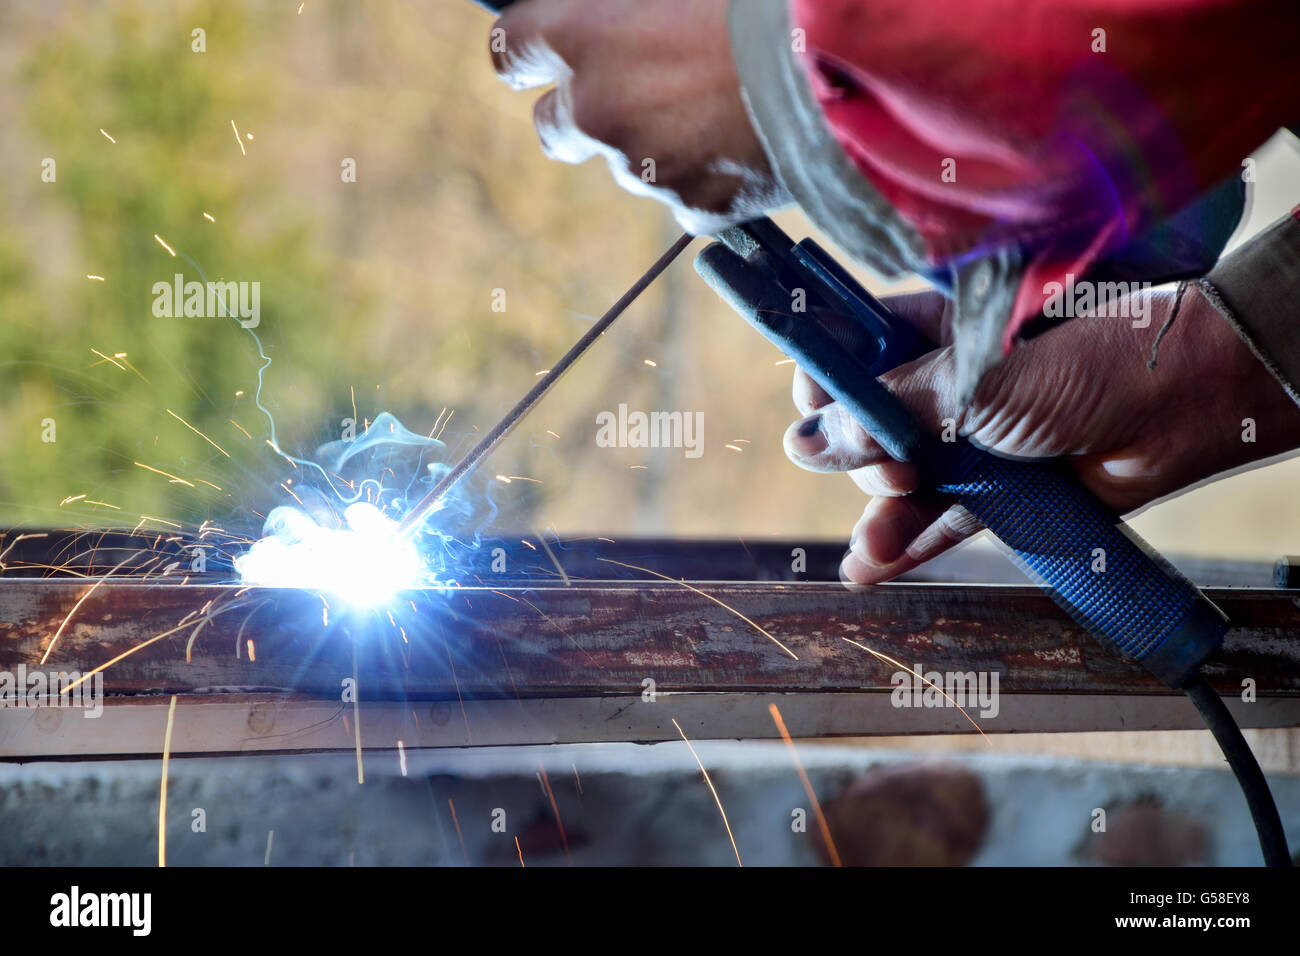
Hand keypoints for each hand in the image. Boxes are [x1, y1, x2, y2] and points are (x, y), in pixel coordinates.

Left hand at [490, 0, 782, 232]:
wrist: (843, 56)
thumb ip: (622, 4)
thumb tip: (612, 14)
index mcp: (580, 35)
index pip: (510, 51)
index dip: (528, 52)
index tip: (541, 54)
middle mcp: (596, 109)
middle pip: (552, 127)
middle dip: (581, 111)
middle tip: (629, 89)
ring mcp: (644, 168)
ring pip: (625, 163)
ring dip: (652, 142)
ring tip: (712, 108)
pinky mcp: (696, 206)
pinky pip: (685, 196)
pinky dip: (706, 175)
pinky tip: (745, 142)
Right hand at [782, 286, 1299, 583]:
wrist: (1181, 405)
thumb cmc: (1084, 362)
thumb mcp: (973, 383)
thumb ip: (889, 412)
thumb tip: (806, 442)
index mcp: (934, 332)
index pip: (854, 355)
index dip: (828, 383)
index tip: (817, 409)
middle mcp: (946, 387)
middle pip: (869, 427)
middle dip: (861, 455)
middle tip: (895, 467)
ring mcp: (973, 443)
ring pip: (901, 482)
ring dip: (879, 514)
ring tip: (874, 544)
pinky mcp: (1000, 493)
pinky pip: (940, 522)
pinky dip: (905, 546)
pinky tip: (867, 567)